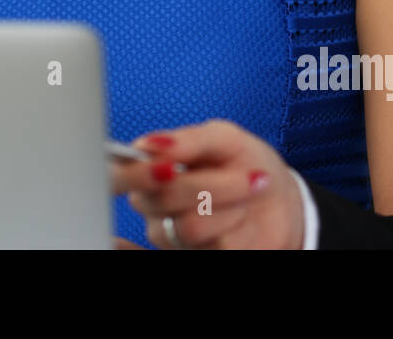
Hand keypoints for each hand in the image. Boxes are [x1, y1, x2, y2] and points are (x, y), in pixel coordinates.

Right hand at [110, 119, 304, 248]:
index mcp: (148, 166)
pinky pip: (212, 248)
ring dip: (230, 207)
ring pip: (190, 227)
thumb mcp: (224, 138)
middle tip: (246, 177)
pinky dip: (238, 228)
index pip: (118, 174)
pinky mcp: (193, 255)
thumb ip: (188, 139)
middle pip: (164, 199)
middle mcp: (150, 203)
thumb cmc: (241, 161)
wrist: (274, 197)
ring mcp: (169, 234)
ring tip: (245, 195)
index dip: (136, 174)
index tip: (169, 168)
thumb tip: (150, 145)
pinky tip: (241, 218)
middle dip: (214, 186)